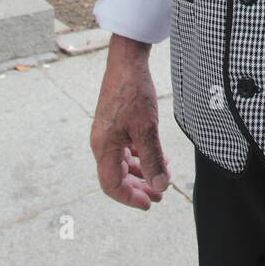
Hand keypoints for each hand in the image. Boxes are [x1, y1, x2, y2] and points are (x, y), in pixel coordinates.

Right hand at [91, 34, 171, 209]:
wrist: (127, 62)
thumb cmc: (134, 93)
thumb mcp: (147, 129)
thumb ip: (153, 159)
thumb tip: (159, 187)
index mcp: (104, 147)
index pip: (112, 185)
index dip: (130, 198)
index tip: (150, 203)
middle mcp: (102, 143)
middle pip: (117, 176)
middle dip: (138, 188)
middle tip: (159, 196)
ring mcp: (108, 133)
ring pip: (123, 163)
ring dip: (142, 172)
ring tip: (162, 177)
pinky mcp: (115, 124)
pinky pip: (126, 149)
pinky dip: (141, 156)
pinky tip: (157, 156)